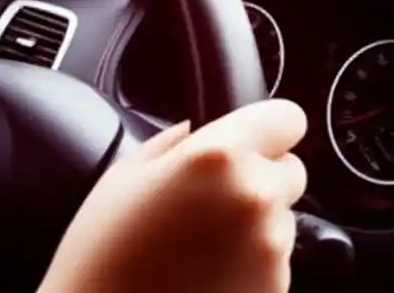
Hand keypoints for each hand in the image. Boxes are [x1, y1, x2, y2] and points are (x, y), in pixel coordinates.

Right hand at [41, 100, 308, 292]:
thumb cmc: (103, 256)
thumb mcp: (124, 177)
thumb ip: (173, 142)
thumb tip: (196, 130)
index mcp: (219, 156)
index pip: (287, 117)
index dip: (268, 129)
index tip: (252, 142)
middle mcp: (255, 196)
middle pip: (291, 169)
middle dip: (262, 178)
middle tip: (213, 201)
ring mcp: (271, 246)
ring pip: (283, 216)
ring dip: (257, 223)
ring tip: (202, 244)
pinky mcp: (276, 285)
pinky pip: (276, 258)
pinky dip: (253, 261)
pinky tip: (209, 271)